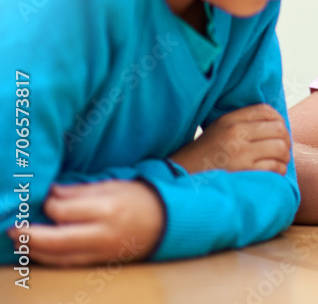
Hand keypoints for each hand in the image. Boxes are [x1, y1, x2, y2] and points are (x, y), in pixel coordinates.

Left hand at [7, 181, 163, 266]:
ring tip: (20, 241)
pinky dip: (51, 258)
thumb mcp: (114, 186)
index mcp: (107, 210)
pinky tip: (40, 251)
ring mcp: (102, 252)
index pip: (64, 211)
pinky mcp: (101, 263)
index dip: (48, 204)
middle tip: (13, 230)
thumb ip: (80, 191)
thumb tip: (51, 194)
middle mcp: (103, 235)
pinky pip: (69, 264)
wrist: (168, 222)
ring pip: (59, 258)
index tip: (44, 197)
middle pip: (57, 241)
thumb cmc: (141, 199)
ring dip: (35, 251)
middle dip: (29, 236)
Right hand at [170, 104, 290, 174]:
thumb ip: (244, 122)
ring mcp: (240, 153)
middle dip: (285, 140)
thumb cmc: (204, 154)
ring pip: (280, 149)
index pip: (266, 111)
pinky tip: (271, 173)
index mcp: (230, 120)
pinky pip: (274, 168)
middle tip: (282, 149)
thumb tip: (277, 123)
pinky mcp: (244, 172)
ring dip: (284, 157)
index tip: (278, 131)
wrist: (180, 177)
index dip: (278, 120)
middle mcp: (236, 133)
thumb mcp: (219, 129)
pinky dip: (278, 171)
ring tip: (278, 161)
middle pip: (279, 130)